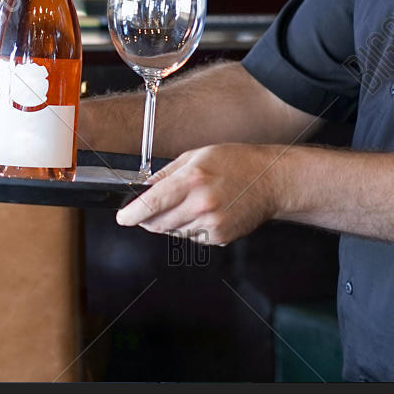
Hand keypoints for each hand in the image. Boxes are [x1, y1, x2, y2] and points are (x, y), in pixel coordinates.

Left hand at [115, 144, 287, 246]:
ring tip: (193, 202)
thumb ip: (167, 173)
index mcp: (192, 180)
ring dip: (172, 222)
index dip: (131, 214)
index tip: (122, 218)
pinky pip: (193, 237)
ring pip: (174, 232)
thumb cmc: (236, 162)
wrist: (270, 181)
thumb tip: (145, 188)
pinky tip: (207, 211)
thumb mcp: (198, 156)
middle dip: (148, 219)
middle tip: (151, 209)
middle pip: (157, 224)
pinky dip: (192, 227)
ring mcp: (211, 224)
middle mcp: (200, 204)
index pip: (151, 204)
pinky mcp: (220, 237)